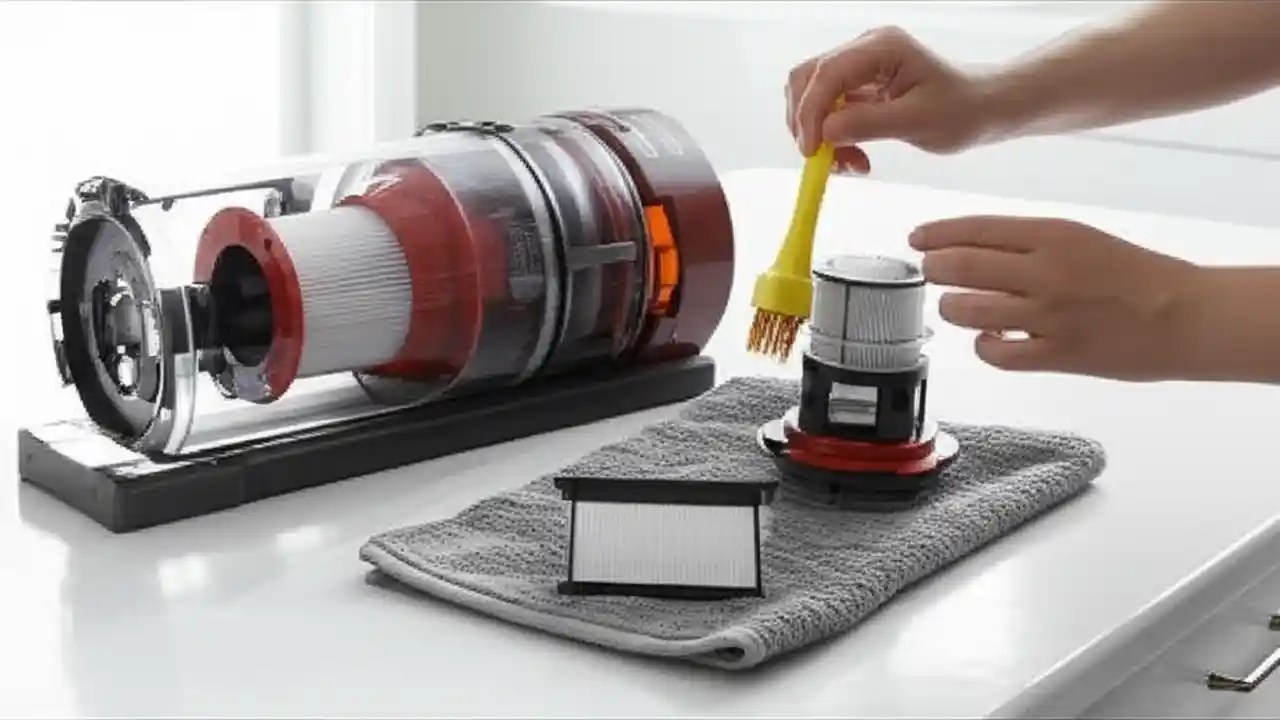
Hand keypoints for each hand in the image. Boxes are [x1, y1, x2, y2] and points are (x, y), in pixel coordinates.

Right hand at [787, 26, 992, 170]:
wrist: (984, 108)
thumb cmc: (963, 110)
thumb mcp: (920, 121)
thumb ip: (870, 124)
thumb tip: (825, 132)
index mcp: (882, 47)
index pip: (827, 74)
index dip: (811, 113)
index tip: (812, 152)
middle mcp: (864, 49)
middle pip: (807, 79)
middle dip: (808, 123)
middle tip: (824, 160)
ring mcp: (859, 67)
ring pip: (813, 97)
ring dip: (820, 135)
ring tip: (849, 163)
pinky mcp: (858, 86)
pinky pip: (829, 112)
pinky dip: (833, 139)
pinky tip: (854, 157)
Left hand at [909, 216, 1201, 380]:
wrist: (1186, 315)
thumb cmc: (1132, 274)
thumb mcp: (1079, 238)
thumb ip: (1026, 243)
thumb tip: (964, 247)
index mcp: (1053, 235)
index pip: (975, 229)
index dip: (936, 234)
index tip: (917, 239)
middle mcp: (1046, 271)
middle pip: (959, 266)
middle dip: (934, 269)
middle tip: (932, 272)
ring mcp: (1049, 315)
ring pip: (966, 310)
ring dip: (953, 308)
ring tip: (963, 307)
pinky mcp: (1056, 355)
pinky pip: (994, 353)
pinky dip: (983, 345)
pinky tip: (991, 338)